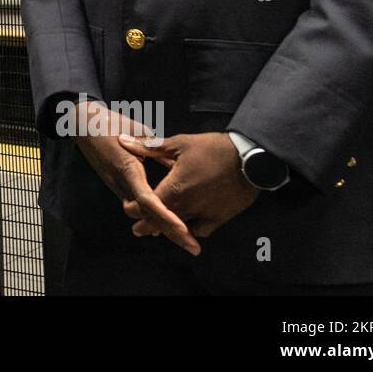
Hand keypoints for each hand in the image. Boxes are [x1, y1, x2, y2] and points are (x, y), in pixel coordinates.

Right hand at [70, 99, 201, 255]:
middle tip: (193, 248)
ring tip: (186, 240)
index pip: (147, 200)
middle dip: (170, 231)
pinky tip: (168, 224)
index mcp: (127, 169)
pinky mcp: (117, 184)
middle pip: (147, 215)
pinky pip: (137, 205)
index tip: (183, 229)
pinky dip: (154, 216)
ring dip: (164, 227)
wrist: (81, 123)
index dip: (166, 216)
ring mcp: (117, 186)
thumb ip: (157, 149)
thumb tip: (177, 164)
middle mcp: (121, 183)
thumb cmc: (108, 122)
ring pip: (143, 214)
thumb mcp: (138, 130)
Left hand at [119, 132, 258, 243]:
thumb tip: (122, 140)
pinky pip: (201, 231)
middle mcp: (187, 206)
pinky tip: (186, 226)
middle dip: (145, 224)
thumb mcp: (179, 144)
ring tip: (156, 226)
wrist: (250, 158)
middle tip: (137, 225)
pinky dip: (191, 230)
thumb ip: (149, 147)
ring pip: (178, 228)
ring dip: (166, 228)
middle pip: (159, 222)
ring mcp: (204, 214)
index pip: (145, 205)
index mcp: (174, 188)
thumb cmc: (212, 148)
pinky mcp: (220, 218)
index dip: (133, 208)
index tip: (127, 206)